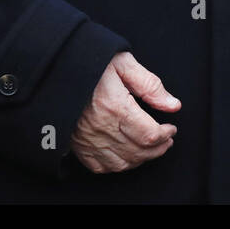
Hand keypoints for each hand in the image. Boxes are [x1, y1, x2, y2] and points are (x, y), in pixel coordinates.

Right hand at [71, 52, 180, 172]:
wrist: (56, 67)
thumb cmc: (90, 61)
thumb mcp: (123, 63)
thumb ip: (150, 85)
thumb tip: (173, 105)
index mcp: (115, 107)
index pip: (149, 134)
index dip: (165, 135)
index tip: (171, 128)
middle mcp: (101, 128)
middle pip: (139, 152)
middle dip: (159, 148)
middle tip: (166, 139)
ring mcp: (88, 139)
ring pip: (122, 163)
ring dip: (141, 159)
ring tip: (151, 148)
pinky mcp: (77, 144)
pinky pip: (100, 167)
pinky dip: (117, 165)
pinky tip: (126, 155)